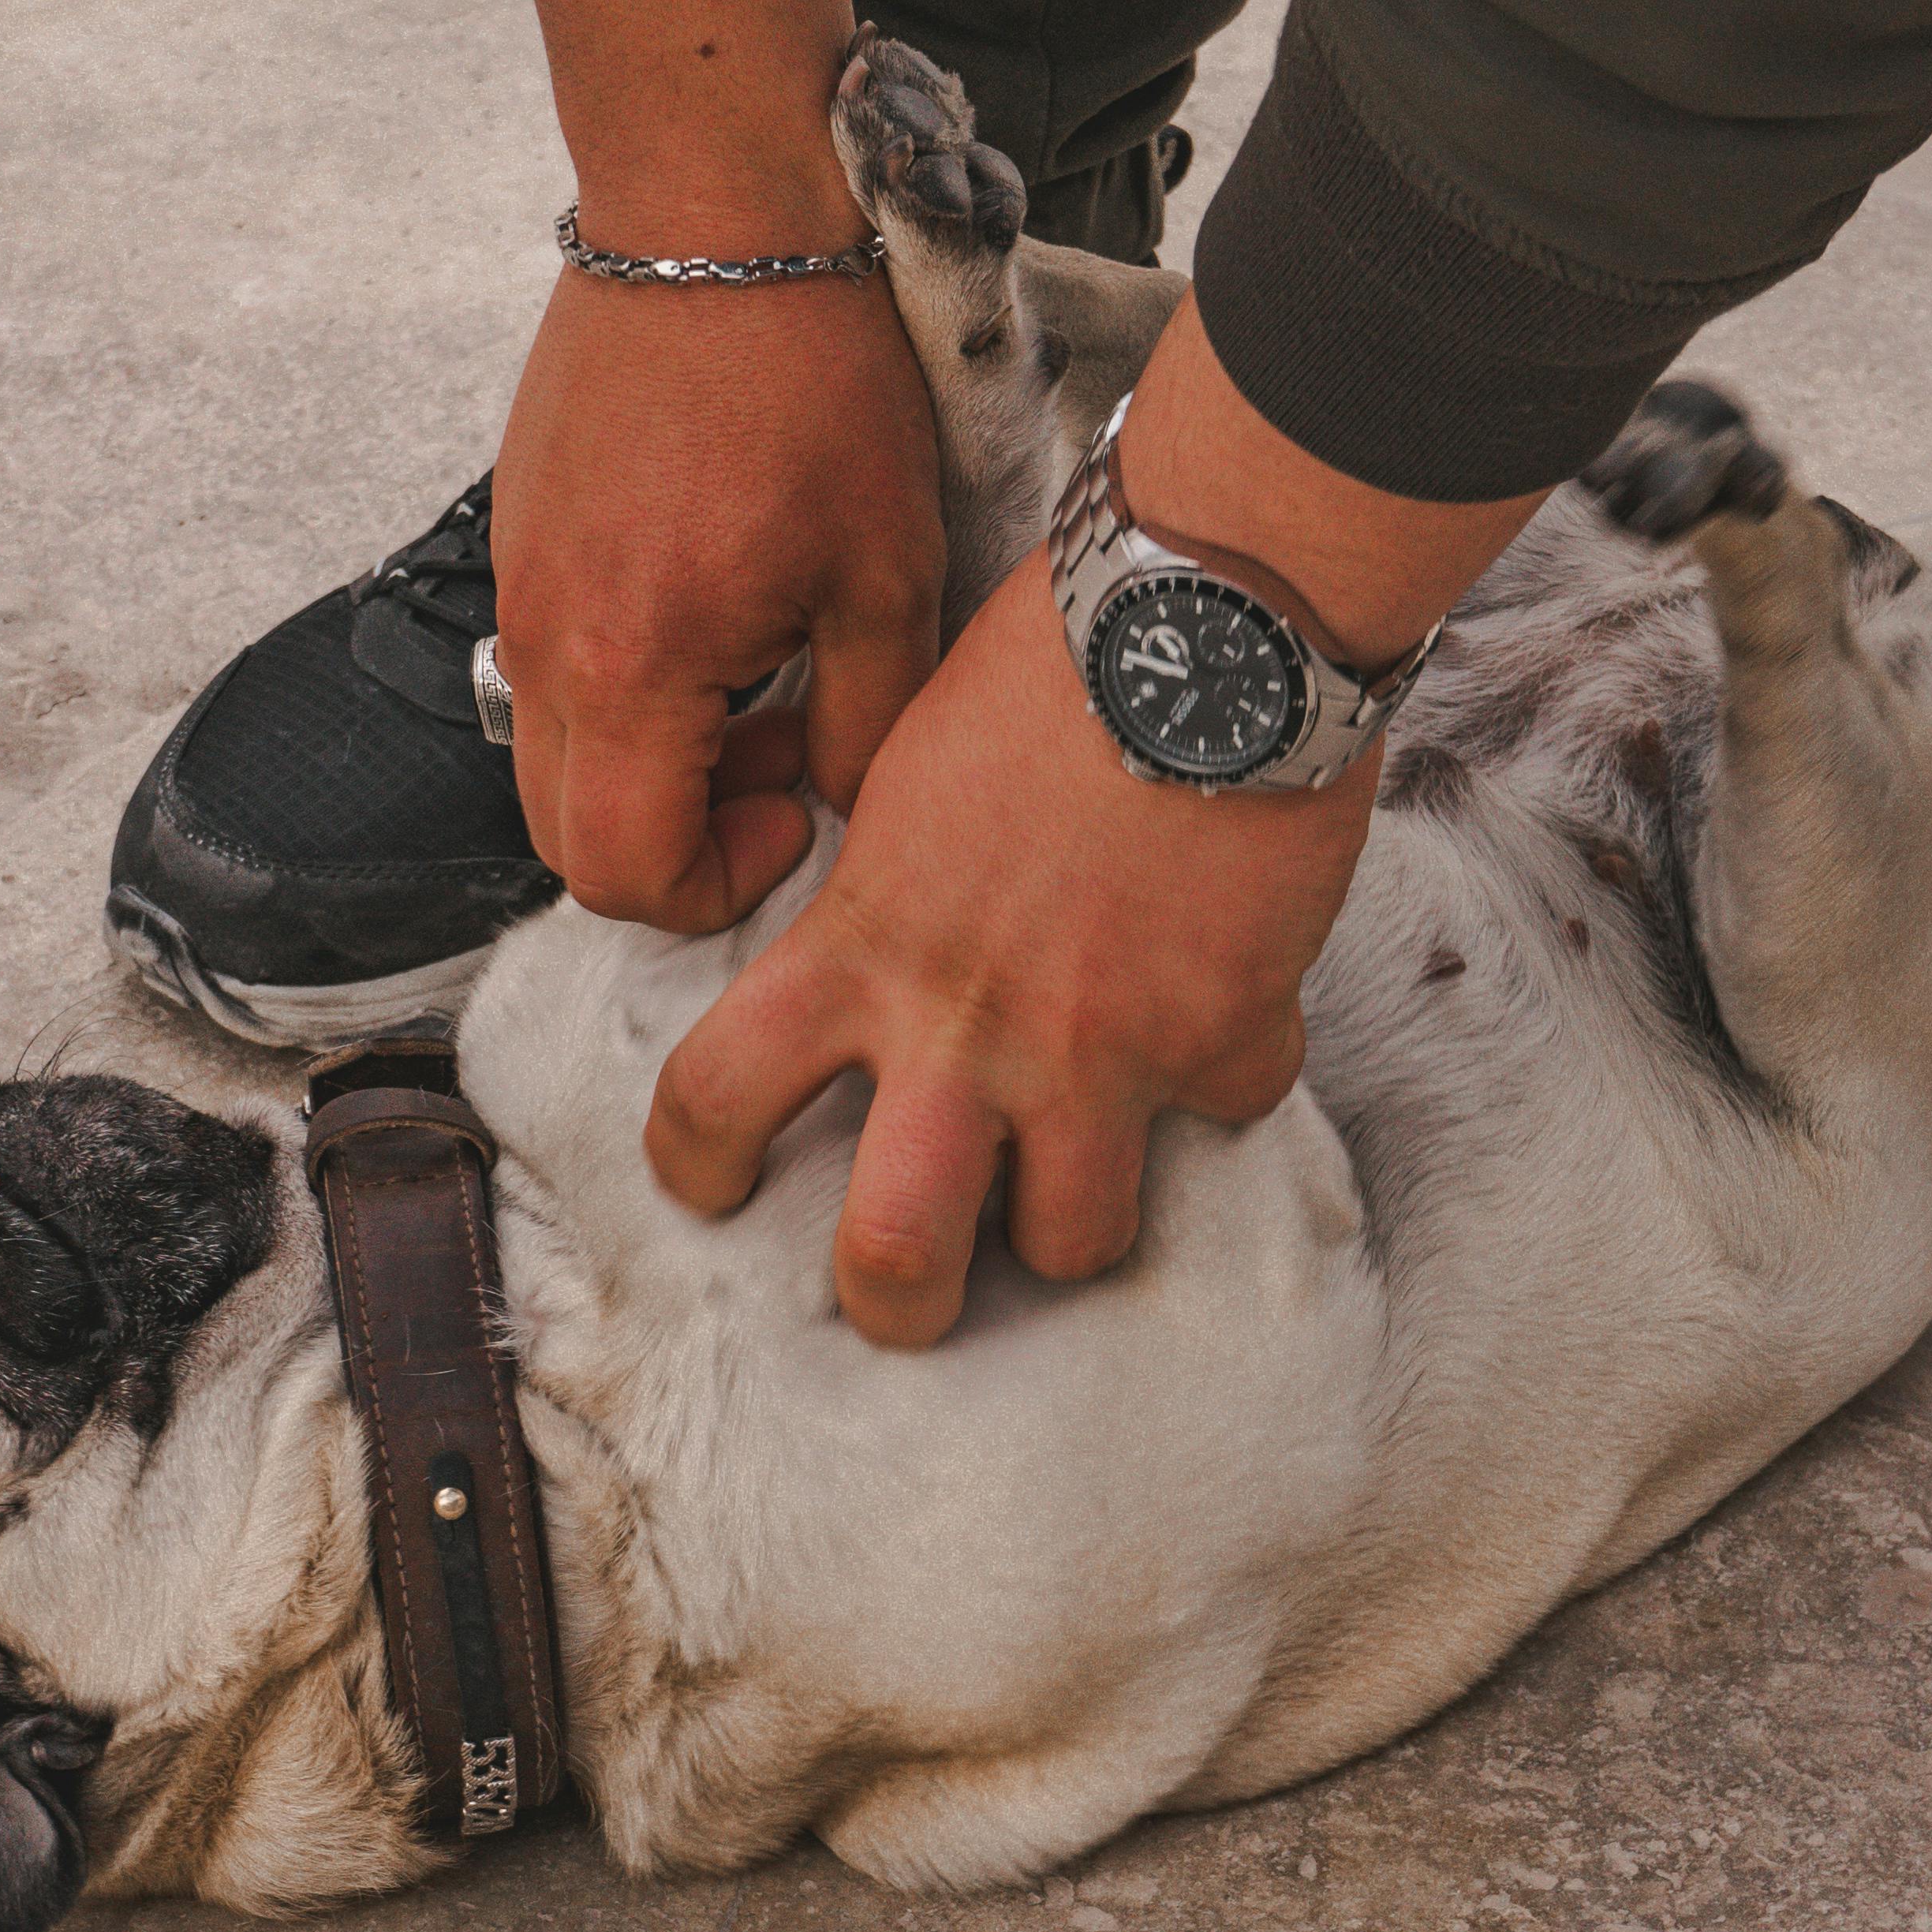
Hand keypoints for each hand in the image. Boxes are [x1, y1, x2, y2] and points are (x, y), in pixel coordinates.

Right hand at [492, 0, 943, 930]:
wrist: (715, 217)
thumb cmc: (817, 384)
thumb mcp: (886, 573)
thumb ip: (861, 723)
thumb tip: (828, 798)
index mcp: (629, 669)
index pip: (625, 874)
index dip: (717, 884)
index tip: (793, 809)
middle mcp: (543, 640)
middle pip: (567, 836)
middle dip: (676, 837)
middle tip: (777, 755)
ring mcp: (516, 582)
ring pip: (554, 750)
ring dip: (652, 757)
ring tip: (758, 668)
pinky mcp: (519, 529)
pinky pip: (552, 658)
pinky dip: (627, 678)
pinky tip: (718, 595)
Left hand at [641, 305, 1546, 1346]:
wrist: (1208, 625)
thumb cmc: (1052, 666)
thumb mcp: (914, 781)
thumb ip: (890, 895)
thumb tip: (889, 953)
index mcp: (863, 948)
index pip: (716, 1098)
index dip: (698, 1166)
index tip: (713, 1184)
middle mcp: (969, 1028)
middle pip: (894, 1257)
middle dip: (895, 1306)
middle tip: (907, 1296)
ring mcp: (1103, 1052)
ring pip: (1071, 1244)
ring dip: (1072, 1226)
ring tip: (1076, 1187)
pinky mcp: (1225, 1039)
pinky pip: (1233, 1107)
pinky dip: (1231, 1074)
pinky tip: (1228, 1014)